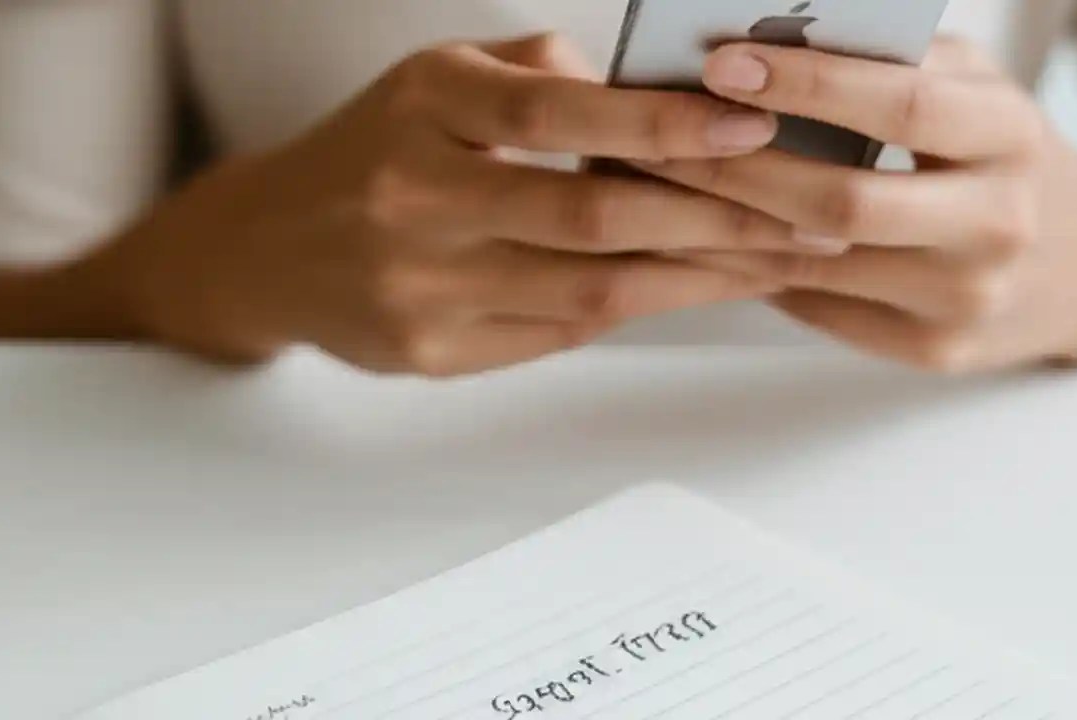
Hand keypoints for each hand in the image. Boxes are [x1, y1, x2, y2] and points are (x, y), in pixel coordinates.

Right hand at [106, 35, 825, 375]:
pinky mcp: (431, 353)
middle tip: (807, 217)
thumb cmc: (377, 149)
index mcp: (425, 107)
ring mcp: (420, 287)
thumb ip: (540, 74)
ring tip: (776, 262)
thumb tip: (659, 100)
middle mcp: (416, 197)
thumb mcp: (437, 79)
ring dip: (697, 278)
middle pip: (591, 218)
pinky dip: (637, 310)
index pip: (563, 115)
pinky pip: (559, 333)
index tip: (753, 127)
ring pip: (590, 291)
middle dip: (715, 219)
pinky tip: (695, 290)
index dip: (665, 125)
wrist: (269, 246)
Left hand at [632, 38, 1076, 371]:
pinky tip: (697, 240)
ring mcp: (964, 300)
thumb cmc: (1007, 159)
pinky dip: (752, 270)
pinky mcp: (932, 350)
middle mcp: (996, 225)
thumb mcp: (978, 94)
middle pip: (843, 201)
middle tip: (656, 136)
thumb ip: (895, 67)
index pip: (902, 106)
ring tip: (655, 187)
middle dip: (737, 166)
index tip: (723, 63)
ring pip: (816, 262)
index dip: (808, 85)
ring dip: (722, 223)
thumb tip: (767, 44)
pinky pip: (819, 306)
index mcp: (1011, 137)